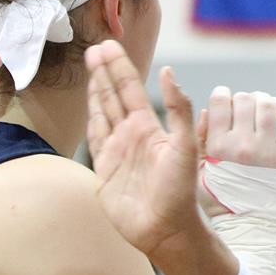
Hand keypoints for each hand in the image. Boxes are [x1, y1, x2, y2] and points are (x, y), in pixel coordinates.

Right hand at [84, 41, 203, 264]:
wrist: (165, 228)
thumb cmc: (180, 190)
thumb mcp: (185, 146)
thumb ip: (178, 110)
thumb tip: (168, 72)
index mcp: (151, 127)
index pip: (132, 89)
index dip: (120, 67)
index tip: (109, 45)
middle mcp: (133, 135)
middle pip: (114, 95)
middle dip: (105, 71)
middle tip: (95, 47)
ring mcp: (117, 150)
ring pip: (102, 112)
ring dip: (96, 89)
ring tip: (91, 66)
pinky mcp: (104, 168)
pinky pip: (95, 136)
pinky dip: (90, 117)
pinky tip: (89, 102)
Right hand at [196, 87, 275, 217]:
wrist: (249, 224)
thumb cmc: (220, 198)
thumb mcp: (200, 172)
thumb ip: (200, 141)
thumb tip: (205, 111)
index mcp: (218, 147)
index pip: (219, 102)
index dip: (221, 94)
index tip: (222, 97)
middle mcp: (243, 145)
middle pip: (244, 100)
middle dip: (241, 98)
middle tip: (241, 105)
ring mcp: (267, 150)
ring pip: (267, 106)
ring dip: (262, 99)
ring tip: (259, 103)